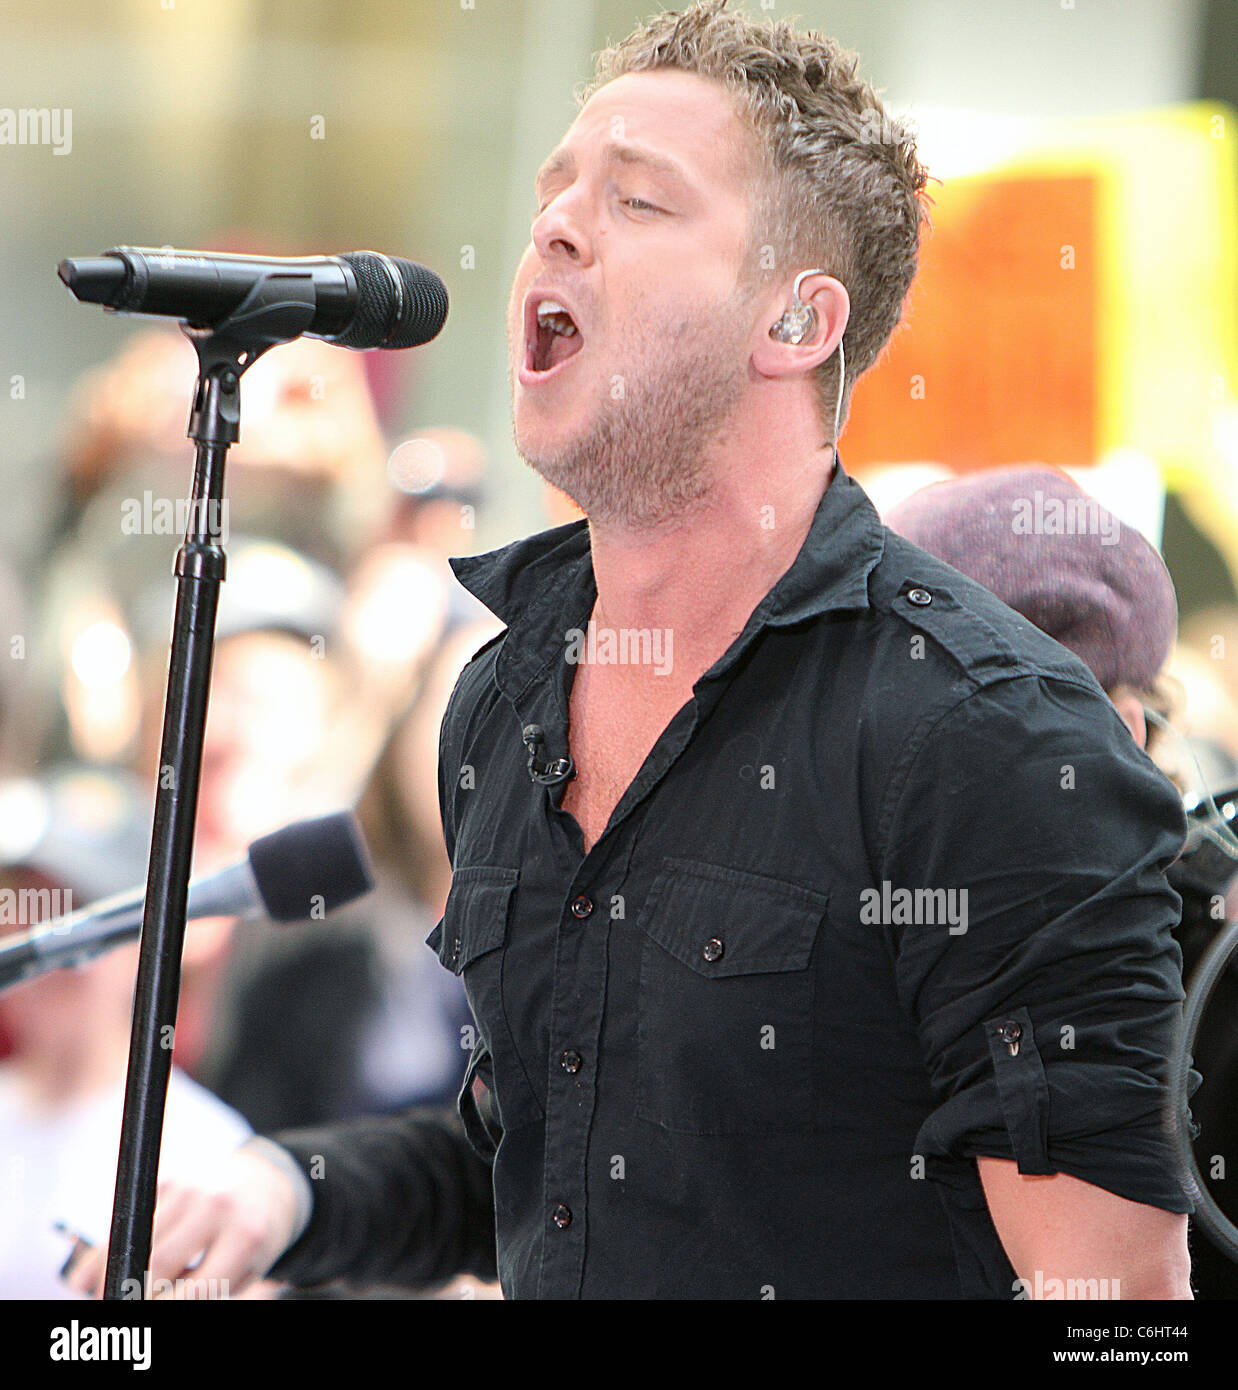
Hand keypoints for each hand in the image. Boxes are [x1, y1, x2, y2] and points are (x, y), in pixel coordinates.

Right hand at [64, 1144, 302, 1300]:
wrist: (266, 1182)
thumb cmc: (253, 1238)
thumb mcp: (244, 1269)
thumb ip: (205, 1290)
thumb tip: (148, 1302)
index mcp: (246, 1236)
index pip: (194, 1289)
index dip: (163, 1308)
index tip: (141, 1325)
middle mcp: (218, 1206)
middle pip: (157, 1263)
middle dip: (131, 1295)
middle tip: (116, 1307)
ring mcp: (192, 1188)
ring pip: (135, 1238)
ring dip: (112, 1274)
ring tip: (104, 1295)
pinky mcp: (171, 1179)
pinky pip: (129, 1218)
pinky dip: (107, 1248)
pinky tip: (92, 1274)